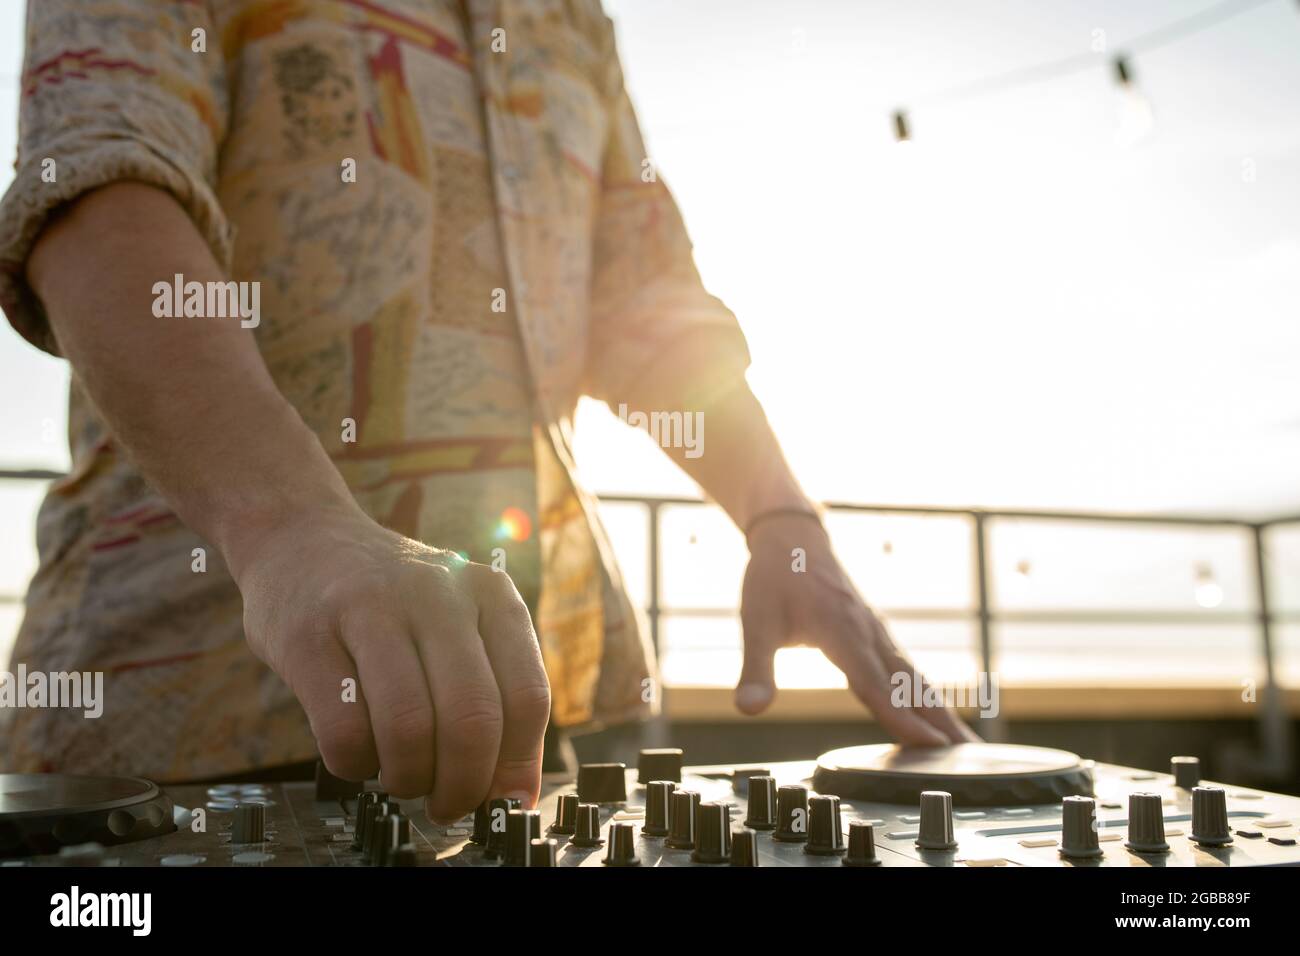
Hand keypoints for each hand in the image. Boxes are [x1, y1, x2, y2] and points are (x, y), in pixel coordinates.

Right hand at [231, 505, 550, 821]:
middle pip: (472, 718)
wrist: (301, 537)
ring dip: (408, 778)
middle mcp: (438, 593)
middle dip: (462, 785)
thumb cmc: (392, 602)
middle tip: (446, 804)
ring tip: (401, 777)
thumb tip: (517, 794)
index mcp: (491, 594)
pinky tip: (356, 754)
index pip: (527, 698)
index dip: (514, 765)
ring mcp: (369, 609)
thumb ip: (495, 696)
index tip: (498, 798)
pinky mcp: (308, 636)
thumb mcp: (460, 624)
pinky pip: (344, 730)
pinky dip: (355, 766)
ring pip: (409, 728)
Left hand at [736, 514, 978, 744]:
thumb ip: (755, 670)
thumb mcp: (754, 624)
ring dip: (942, 711)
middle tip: (969, 757)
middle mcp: (867, 633)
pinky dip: (927, 694)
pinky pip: (907, 668)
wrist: (793, 538)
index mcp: (841, 631)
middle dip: (940, 722)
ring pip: (914, 677)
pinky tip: (937, 713)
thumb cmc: (773, 578)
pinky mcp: (877, 633)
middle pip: (909, 684)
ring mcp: (877, 632)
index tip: (930, 745)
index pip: (875, 684)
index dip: (902, 717)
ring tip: (966, 745)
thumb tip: (748, 709)